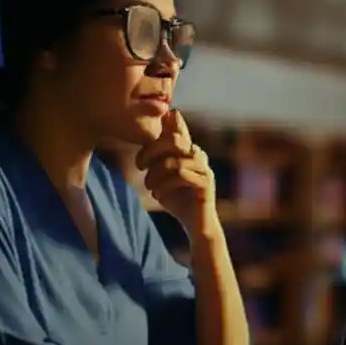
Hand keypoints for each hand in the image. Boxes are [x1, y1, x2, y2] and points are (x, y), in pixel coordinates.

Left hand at [135, 110, 217, 237]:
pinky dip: (164, 186)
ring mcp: (204, 168)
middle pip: (174, 139)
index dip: (168, 120)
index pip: (178, 126)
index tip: (151, 129)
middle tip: (139, 166)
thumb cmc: (177, 198)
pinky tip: (158, 196)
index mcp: (187, 150)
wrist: (196, 224)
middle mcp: (198, 155)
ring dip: (155, 176)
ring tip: (150, 188)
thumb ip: (158, 155)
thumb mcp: (163, 175)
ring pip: (173, 162)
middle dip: (151, 151)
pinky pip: (181, 176)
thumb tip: (146, 136)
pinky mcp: (206, 183)